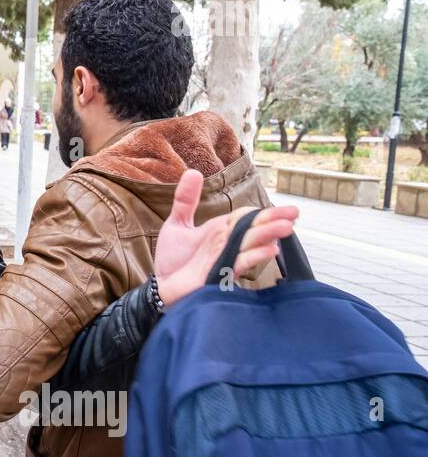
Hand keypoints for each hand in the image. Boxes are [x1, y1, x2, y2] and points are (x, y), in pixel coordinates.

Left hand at [153, 169, 299, 306]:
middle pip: (252, 229)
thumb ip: (186, 199)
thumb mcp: (178, 223)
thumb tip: (192, 171)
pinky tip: (269, 250)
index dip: (262, 212)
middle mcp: (227, 244)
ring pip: (250, 245)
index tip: (285, 209)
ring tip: (287, 228)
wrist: (161, 285)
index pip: (245, 217)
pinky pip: (238, 265)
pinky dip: (253, 257)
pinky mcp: (218, 275)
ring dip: (268, 236)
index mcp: (221, 231)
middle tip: (295, 213)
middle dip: (273, 221)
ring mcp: (225, 259)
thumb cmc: (173, 258)